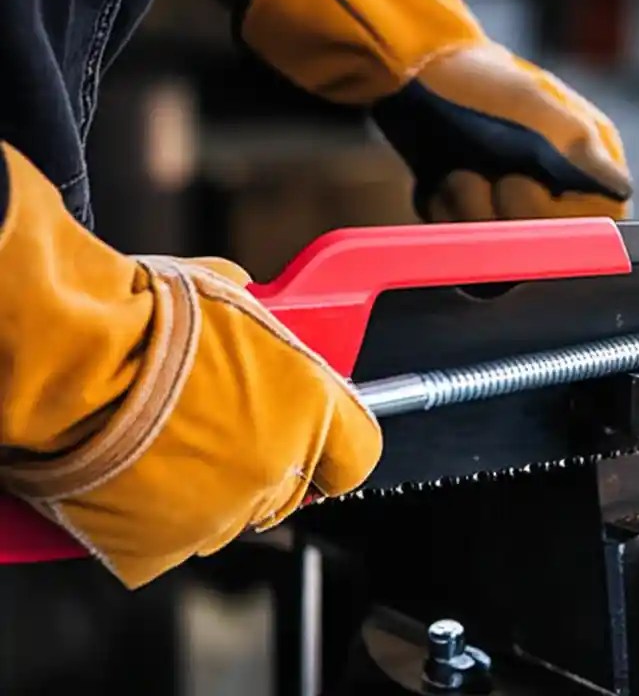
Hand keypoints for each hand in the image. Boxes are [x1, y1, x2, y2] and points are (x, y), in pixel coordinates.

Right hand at [0, 143, 381, 588]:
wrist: (72, 361)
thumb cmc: (144, 319)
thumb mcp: (229, 297)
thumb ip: (263, 324)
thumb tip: (254, 304)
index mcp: (312, 408)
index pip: (358, 453)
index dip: (336, 446)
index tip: (317, 440)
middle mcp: (279, 467)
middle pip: (292, 488)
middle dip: (263, 462)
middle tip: (213, 428)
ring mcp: (224, 513)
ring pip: (233, 516)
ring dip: (209, 489)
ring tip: (159, 442)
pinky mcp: (164, 548)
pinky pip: (173, 542)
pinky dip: (154, 518)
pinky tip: (131, 476)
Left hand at [237, 0, 632, 221]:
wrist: (410, 76)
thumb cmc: (479, 86)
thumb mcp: (538, 112)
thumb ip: (583, 154)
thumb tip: (621, 189)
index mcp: (591, 165)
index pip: (593, 229)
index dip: (548, 217)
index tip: (514, 181)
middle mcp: (560, 191)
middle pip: (540, 248)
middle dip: (495, 209)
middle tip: (478, 166)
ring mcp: (515, 207)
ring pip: (499, 253)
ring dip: (464, 210)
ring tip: (455, 168)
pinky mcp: (477, 217)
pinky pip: (467, 247)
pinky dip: (445, 214)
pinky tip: (440, 180)